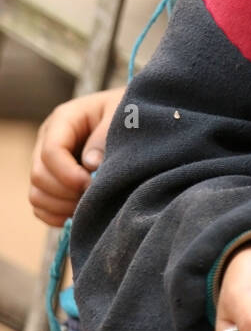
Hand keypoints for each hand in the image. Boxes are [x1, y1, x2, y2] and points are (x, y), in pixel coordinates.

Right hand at [29, 86, 125, 225]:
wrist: (133, 116)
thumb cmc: (129, 113)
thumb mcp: (125, 115)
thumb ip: (106, 136)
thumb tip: (91, 165)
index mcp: (64, 119)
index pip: (51, 151)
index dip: (68, 174)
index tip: (92, 184)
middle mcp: (48, 140)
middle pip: (39, 175)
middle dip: (66, 192)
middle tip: (95, 196)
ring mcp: (47, 163)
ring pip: (37, 195)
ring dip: (62, 207)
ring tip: (91, 205)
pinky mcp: (51, 182)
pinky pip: (41, 208)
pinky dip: (58, 216)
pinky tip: (83, 214)